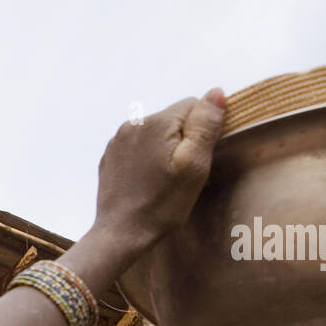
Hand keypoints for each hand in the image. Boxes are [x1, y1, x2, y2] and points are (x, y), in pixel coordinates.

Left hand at [91, 89, 226, 259]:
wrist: (121, 233)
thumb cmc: (162, 204)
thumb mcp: (194, 166)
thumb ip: (205, 125)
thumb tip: (216, 92)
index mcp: (156, 121)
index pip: (194, 105)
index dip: (203, 130)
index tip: (197, 158)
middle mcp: (133, 123)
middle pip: (173, 118)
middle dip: (183, 139)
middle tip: (181, 173)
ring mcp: (117, 140)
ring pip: (156, 132)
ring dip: (165, 148)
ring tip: (163, 179)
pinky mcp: (110, 157)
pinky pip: (138, 147)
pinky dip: (147, 158)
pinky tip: (146, 181)